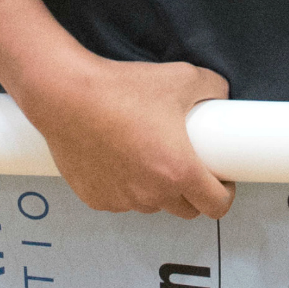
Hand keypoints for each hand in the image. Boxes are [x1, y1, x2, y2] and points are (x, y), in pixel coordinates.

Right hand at [10, 53, 231, 218]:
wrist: (64, 93)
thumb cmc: (120, 87)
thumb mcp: (180, 77)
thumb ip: (212, 88)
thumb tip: (222, 97)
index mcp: (179, 171)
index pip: (217, 206)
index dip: (223, 194)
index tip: (218, 178)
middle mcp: (153, 194)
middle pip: (186, 210)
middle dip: (190, 192)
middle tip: (181, 162)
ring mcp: (122, 200)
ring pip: (150, 204)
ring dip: (155, 190)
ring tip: (143, 156)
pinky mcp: (96, 198)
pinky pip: (119, 200)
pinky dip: (123, 187)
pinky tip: (115, 159)